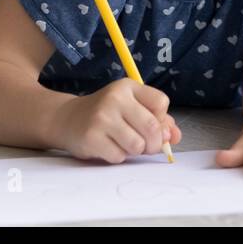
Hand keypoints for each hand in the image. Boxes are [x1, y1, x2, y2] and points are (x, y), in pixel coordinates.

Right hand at [56, 78, 180, 162]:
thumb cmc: (107, 114)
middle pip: (152, 127)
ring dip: (136, 151)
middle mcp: (115, 98)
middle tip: (147, 146)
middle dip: (155, 143)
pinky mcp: (91, 137)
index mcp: (128, 87)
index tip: (154, 125)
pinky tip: (108, 147)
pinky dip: (118, 156)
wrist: (67, 119)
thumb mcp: (132, 107)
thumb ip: (158, 120)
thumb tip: (175, 136)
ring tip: (125, 143)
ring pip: (137, 145)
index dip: (162, 120)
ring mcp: (102, 118)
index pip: (161, 102)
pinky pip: (119, 156)